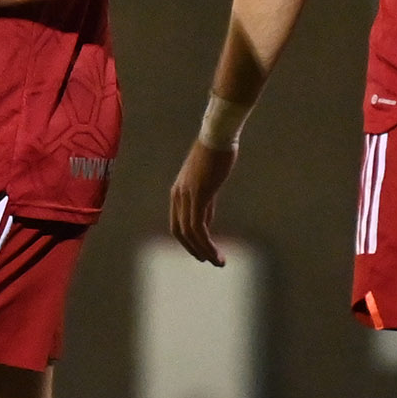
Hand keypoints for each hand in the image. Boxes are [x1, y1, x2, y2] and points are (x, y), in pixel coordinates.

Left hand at [169, 140, 237, 265]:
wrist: (218, 136)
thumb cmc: (216, 155)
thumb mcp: (208, 183)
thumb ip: (205, 203)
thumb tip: (206, 221)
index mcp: (178, 192)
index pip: (177, 224)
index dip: (187, 242)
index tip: (202, 252)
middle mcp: (178, 195)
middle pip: (180, 232)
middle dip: (195, 250)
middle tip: (211, 261)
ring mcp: (187, 195)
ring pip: (190, 233)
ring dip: (204, 251)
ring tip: (219, 262)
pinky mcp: (199, 195)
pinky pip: (199, 227)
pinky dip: (207, 243)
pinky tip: (218, 251)